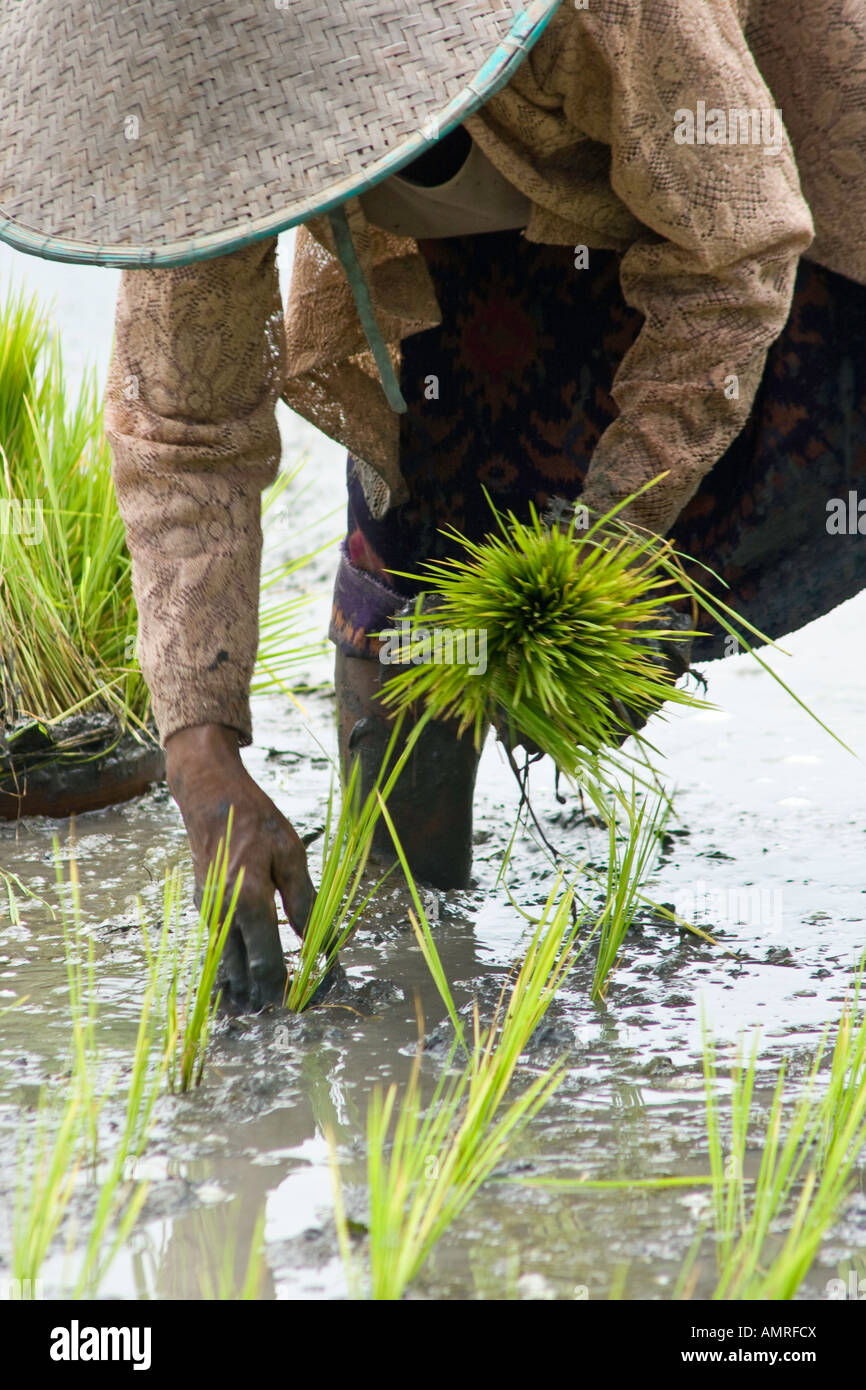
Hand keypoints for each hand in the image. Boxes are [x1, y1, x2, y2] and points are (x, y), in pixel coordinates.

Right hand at [165, 723, 314, 1012]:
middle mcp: (222, 913)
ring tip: (261, 1014)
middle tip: (283, 1018)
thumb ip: (304, 902)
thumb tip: (322, 942)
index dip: (285, 987)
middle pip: (242, 973)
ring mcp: (208, 913)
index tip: (301, 1005)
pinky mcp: (203, 909)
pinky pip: (218, 948)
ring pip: (225, 965)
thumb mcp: (291, 854)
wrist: (210, 798)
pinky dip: (231, 968)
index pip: (267, 960)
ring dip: (243, 990)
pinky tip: (243, 984)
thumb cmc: (257, 821)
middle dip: (262, 999)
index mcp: (248, 900)